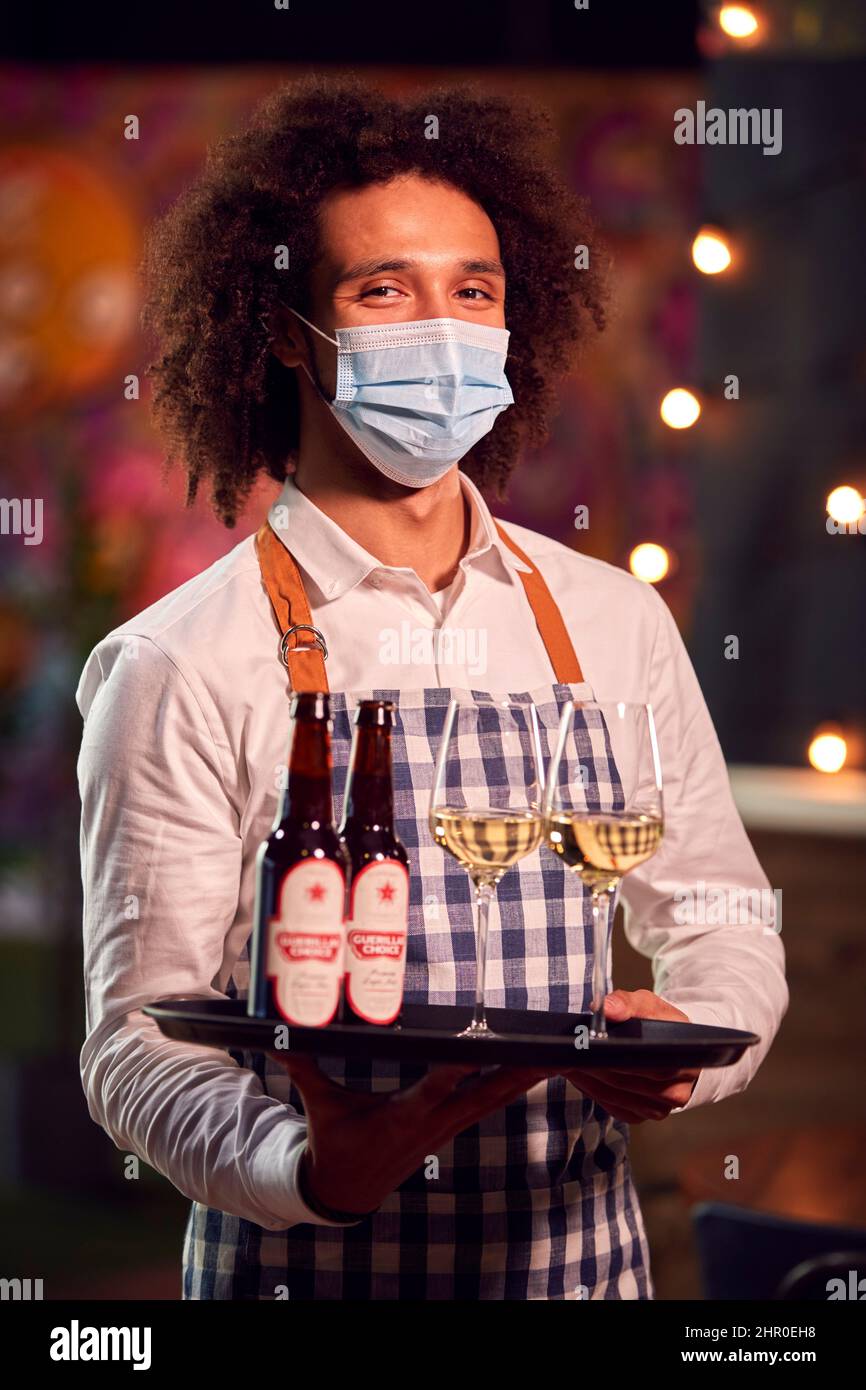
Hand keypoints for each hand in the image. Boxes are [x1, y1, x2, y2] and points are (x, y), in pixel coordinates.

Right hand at [268, 1051, 551, 1217]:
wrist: (346, 1189)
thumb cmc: (335, 1142)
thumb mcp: (320, 1107)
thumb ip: (306, 1068)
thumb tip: (283, 1035)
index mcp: (404, 1115)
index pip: (436, 1086)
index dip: (458, 1067)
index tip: (480, 1045)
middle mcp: (433, 1122)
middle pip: (485, 1094)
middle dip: (517, 1072)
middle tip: (551, 1051)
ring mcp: (447, 1127)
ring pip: (494, 1099)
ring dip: (525, 1077)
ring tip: (558, 1055)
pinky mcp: (450, 1127)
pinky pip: (488, 1103)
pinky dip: (511, 1085)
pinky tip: (534, 1070)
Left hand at [562, 988, 700, 1123]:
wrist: (672, 1049)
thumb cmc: (660, 1025)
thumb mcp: (647, 1004)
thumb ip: (626, 1002)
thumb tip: (606, 1009)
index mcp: (685, 1059)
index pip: (645, 1060)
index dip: (614, 1054)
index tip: (588, 1044)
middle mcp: (677, 1090)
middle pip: (626, 1080)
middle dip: (594, 1065)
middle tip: (571, 1051)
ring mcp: (660, 1108)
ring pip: (616, 1096)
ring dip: (588, 1080)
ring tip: (570, 1061)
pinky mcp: (642, 1116)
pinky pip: (612, 1107)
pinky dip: (593, 1091)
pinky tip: (582, 1076)